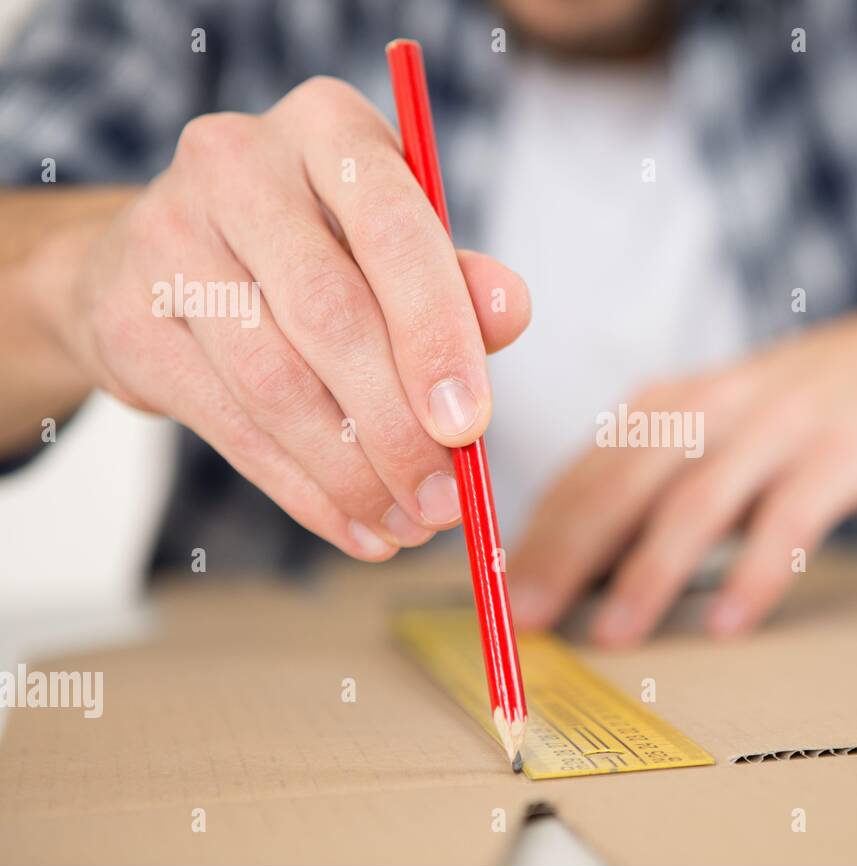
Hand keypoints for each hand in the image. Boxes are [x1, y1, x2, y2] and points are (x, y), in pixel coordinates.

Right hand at [30, 77, 528, 559]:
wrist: (159, 263)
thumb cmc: (312, 252)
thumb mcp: (393, 249)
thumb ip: (454, 280)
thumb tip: (511, 308)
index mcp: (327, 128)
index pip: (394, 229)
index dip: (437, 335)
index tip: (471, 426)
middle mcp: (236, 162)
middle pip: (330, 315)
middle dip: (399, 427)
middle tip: (447, 501)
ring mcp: (165, 236)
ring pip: (275, 383)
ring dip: (354, 474)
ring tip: (410, 524)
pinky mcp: (127, 318)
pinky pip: (231, 426)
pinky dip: (304, 491)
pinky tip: (356, 527)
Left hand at [509, 311, 856, 644]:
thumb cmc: (796, 410)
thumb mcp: (713, 424)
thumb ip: (650, 480)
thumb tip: (573, 562)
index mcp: (667, 404)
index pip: (582, 473)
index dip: (535, 533)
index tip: (496, 590)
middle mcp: (710, 408)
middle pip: (622, 485)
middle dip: (566, 554)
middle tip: (526, 619)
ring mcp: (776, 428)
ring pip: (698, 503)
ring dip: (649, 574)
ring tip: (615, 635)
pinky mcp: (838, 453)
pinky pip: (790, 521)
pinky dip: (756, 573)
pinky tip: (729, 622)